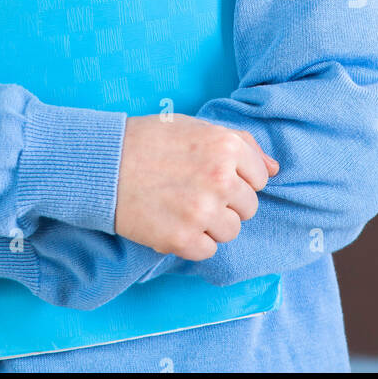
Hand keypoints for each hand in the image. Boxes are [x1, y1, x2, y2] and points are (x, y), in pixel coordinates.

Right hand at [114, 114, 278, 260]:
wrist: (102, 163)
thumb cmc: (149, 141)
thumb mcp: (196, 127)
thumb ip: (241, 144)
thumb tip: (274, 170)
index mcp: (225, 147)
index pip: (259, 178)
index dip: (237, 178)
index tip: (210, 174)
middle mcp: (220, 179)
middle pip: (248, 207)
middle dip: (226, 202)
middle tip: (193, 190)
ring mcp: (202, 211)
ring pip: (231, 231)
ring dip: (211, 224)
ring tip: (181, 205)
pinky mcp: (182, 239)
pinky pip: (208, 251)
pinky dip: (192, 242)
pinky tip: (172, 221)